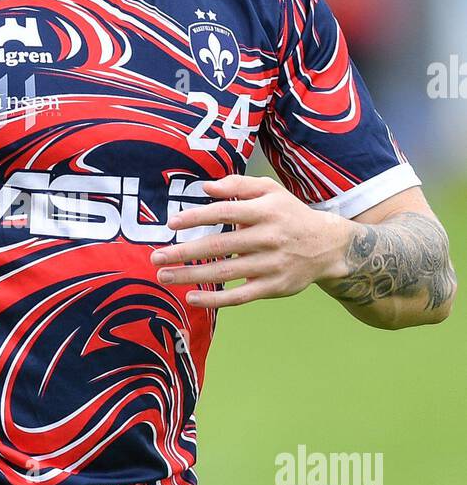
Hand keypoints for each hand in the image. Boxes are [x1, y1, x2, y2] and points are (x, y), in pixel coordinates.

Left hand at [149, 173, 350, 308]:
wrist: (328, 246)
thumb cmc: (289, 214)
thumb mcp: (270, 190)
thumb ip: (237, 185)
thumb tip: (205, 187)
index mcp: (265, 211)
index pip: (224, 213)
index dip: (196, 217)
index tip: (171, 222)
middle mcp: (268, 238)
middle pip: (220, 246)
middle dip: (185, 253)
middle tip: (156, 258)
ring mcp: (271, 265)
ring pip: (226, 273)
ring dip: (192, 276)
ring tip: (164, 276)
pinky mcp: (273, 287)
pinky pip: (240, 296)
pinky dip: (216, 299)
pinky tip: (191, 297)